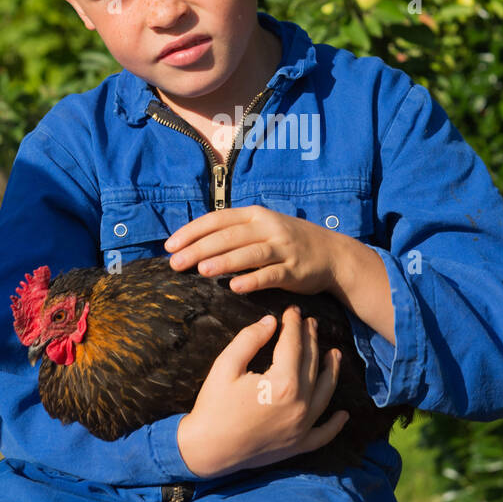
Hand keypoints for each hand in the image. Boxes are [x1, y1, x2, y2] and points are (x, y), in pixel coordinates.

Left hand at [165, 205, 340, 295]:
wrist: (333, 254)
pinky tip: (236, 287)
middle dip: (199, 248)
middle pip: (229, 236)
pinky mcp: (294, 270)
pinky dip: (253, 280)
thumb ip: (235, 233)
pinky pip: (271, 274)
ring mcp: (283, 248)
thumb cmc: (289, 242)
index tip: (170, 246)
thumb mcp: (263, 228)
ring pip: (249, 253)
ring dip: (224, 261)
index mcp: (256, 214)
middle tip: (175, 263)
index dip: (192, 231)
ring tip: (201, 270)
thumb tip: (194, 244)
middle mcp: (268, 227)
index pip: (217, 219)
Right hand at [176, 306, 347, 477]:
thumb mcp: (226, 366)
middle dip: (311, 340)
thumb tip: (270, 321)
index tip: (293, 310)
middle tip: (311, 323)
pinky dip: (335, 424)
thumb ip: (250, 339)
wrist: (206, 451)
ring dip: (332, 372)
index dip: (293, 324)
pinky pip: (324, 434)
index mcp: (282, 382)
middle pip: (311, 364)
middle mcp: (299, 404)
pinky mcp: (298, 445)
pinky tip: (344, 414)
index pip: (293, 345)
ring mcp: (302, 427)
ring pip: (325, 393)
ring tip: (335, 354)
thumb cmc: (212, 406)